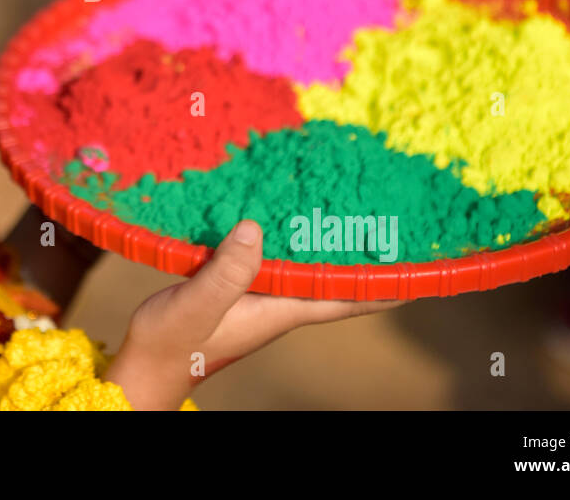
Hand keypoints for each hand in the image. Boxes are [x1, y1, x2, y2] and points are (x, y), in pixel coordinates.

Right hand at [103, 220, 408, 408]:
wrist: (144, 365)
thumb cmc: (171, 343)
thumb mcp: (197, 304)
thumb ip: (227, 270)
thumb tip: (257, 228)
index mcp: (282, 309)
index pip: (350, 298)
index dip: (390, 284)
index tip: (426, 264)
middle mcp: (278, 301)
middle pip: (336, 277)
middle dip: (365, 252)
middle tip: (392, 215)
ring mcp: (258, 294)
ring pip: (305, 264)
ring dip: (327, 240)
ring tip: (348, 204)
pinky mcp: (235, 286)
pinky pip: (272, 256)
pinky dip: (284, 235)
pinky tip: (278, 212)